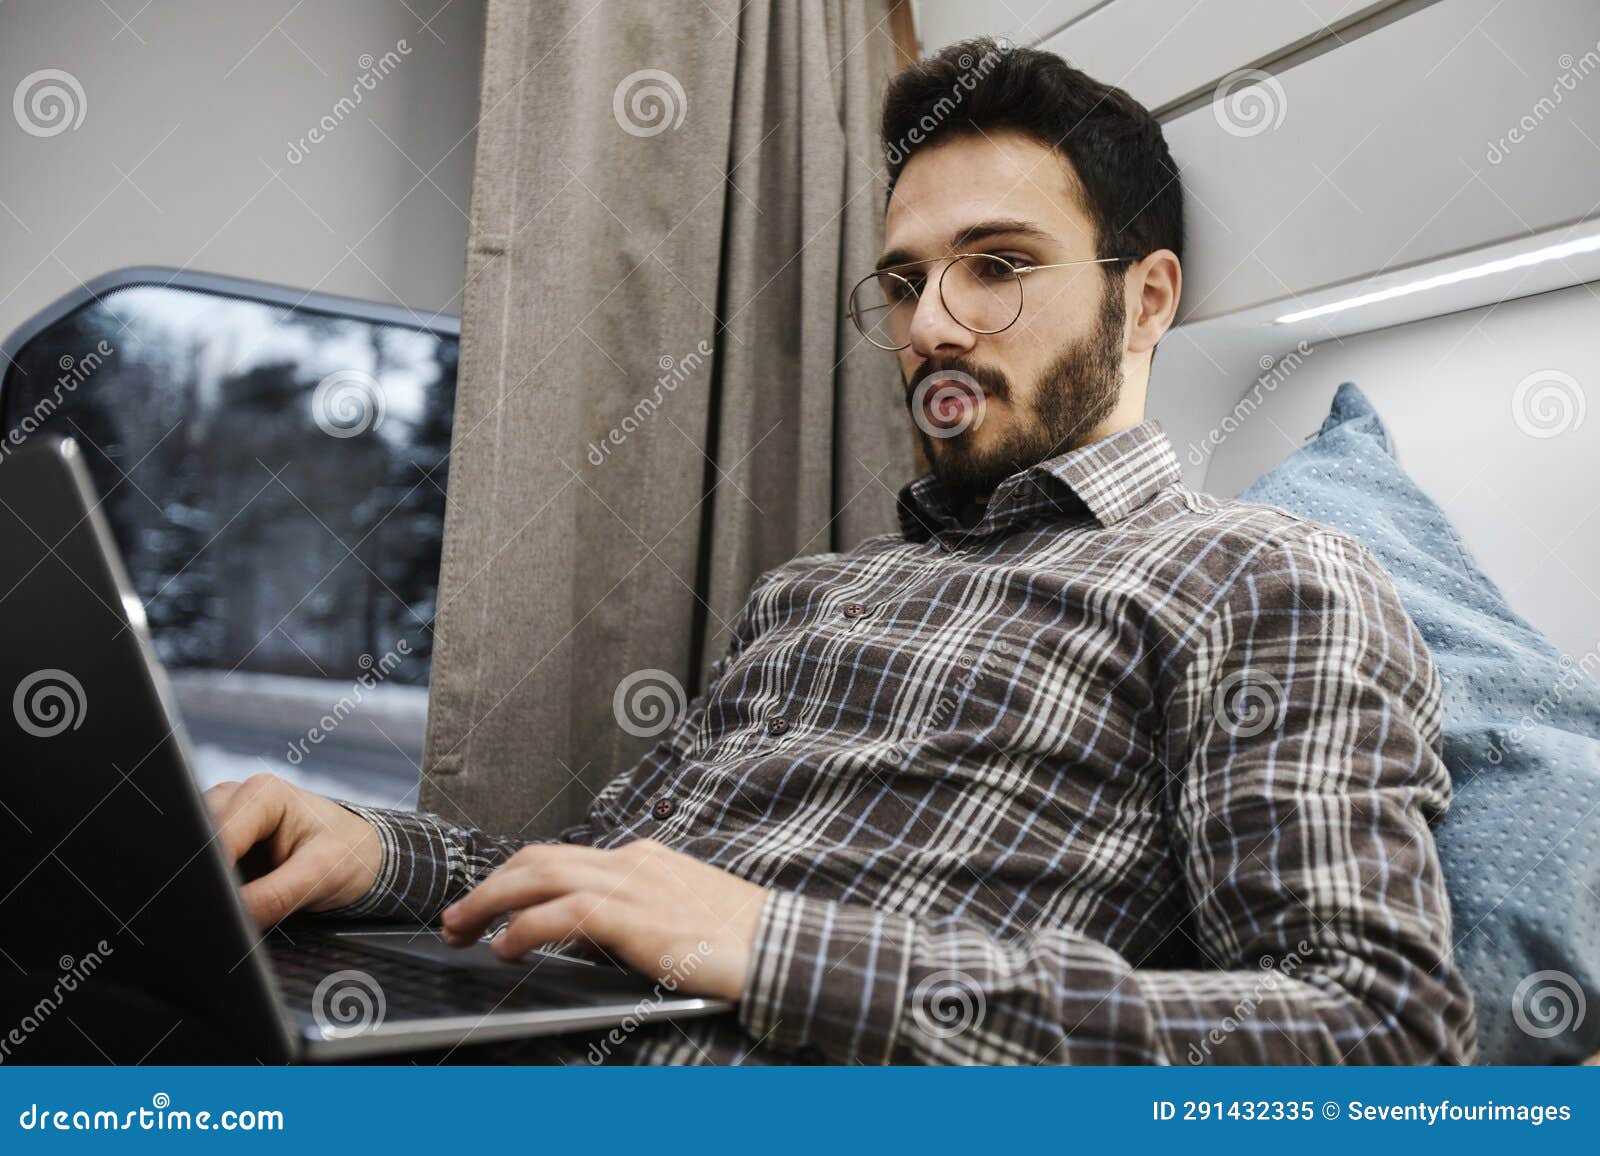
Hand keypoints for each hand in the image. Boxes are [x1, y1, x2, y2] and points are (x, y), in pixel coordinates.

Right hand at [204, 773, 381, 927]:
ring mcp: (221, 819)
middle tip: (230, 907)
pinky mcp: (216, 842)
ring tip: (240, 899)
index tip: (221, 903)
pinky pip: (200, 866)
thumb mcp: (319, 875)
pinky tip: (233, 896)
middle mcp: (235, 798)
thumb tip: (231, 916)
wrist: (357, 855)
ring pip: (193, 855)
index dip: (214, 872)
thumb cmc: (346, 852)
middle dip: (207, 878)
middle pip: (197, 842)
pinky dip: (211, 885)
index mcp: (262, 793)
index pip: (217, 835)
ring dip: (208, 883)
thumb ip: (273, 897)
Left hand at [439, 839, 767, 1000]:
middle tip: (455, 919)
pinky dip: (526, 927)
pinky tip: (507, 946)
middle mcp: (631, 861)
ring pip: (540, 876)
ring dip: (490, 902)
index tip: (486, 905)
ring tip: (462, 930)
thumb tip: (575, 934)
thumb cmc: (736, 939)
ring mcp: (634, 885)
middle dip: (487, 886)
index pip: (560, 856)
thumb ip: (626, 916)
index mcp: (641, 857)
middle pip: (537, 859)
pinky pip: (564, 913)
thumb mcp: (674, 914)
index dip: (512, 879)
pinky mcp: (637, 917)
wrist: (780, 948)